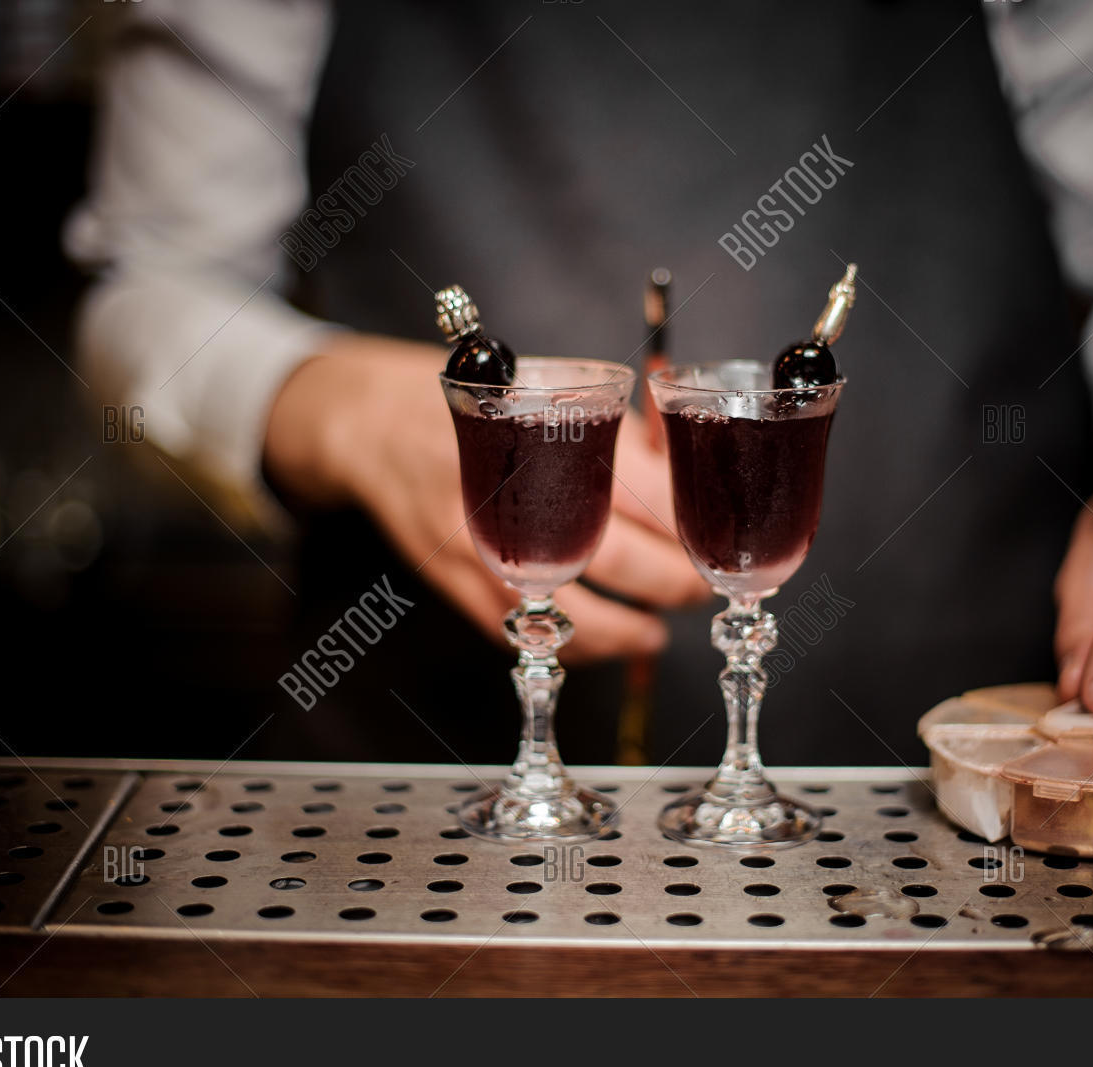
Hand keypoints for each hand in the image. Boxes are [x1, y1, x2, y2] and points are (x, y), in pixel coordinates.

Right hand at [263, 333, 708, 662]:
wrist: (374, 422)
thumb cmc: (478, 403)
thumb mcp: (553, 394)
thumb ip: (618, 437)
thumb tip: (691, 481)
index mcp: (543, 435)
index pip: (638, 492)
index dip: (687, 529)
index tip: (718, 543)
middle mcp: (510, 492)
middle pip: (614, 556)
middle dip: (671, 583)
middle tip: (700, 590)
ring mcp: (478, 543)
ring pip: (565, 610)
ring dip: (623, 631)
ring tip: (655, 634)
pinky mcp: (453, 579)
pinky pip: (518, 632)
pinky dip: (567, 647)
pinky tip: (600, 645)